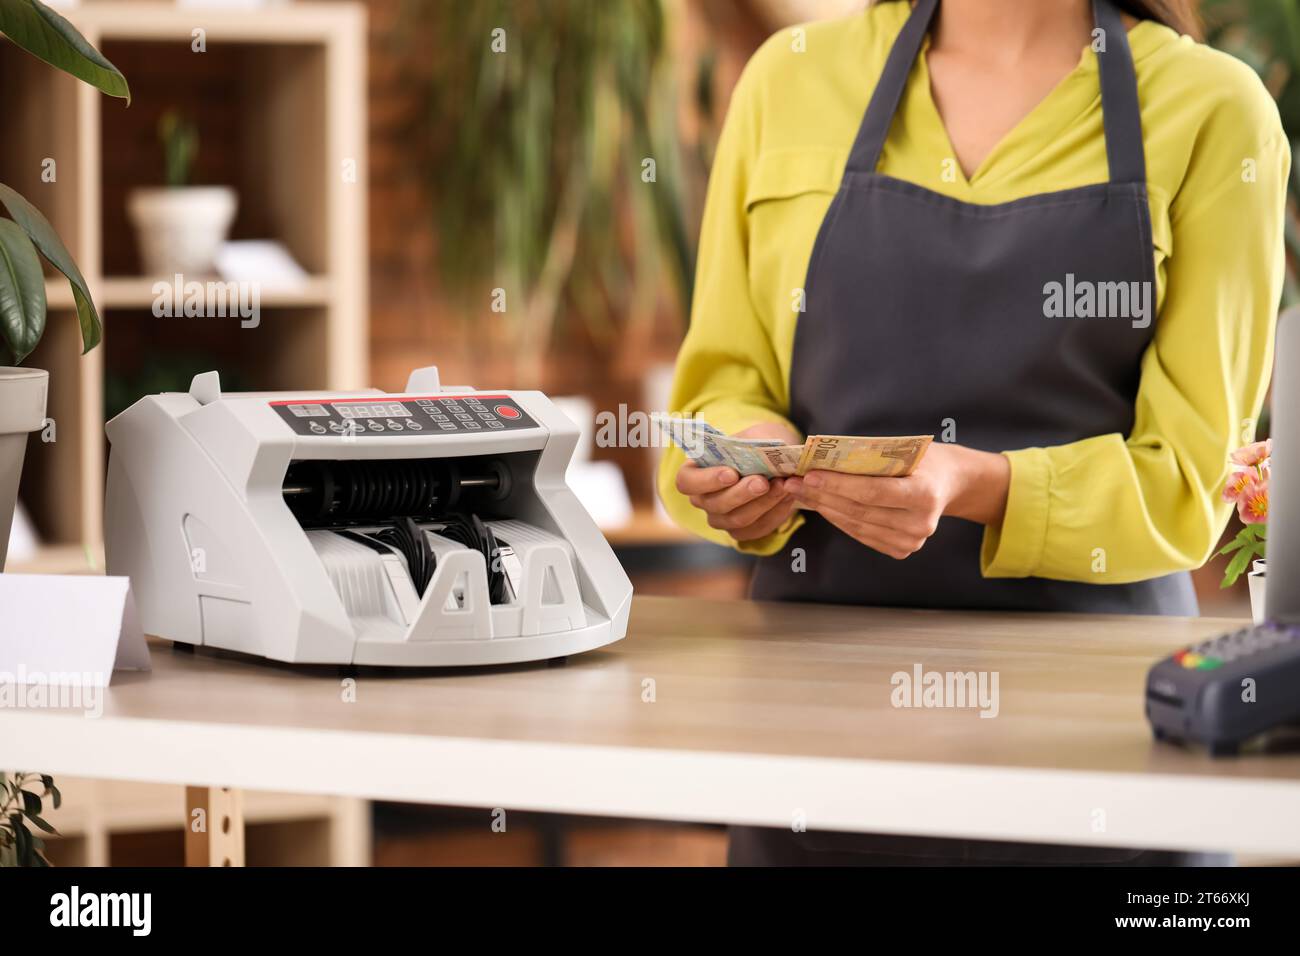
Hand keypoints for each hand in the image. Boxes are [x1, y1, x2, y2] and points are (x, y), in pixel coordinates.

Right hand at [674, 422, 801, 542]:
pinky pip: (757, 529)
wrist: (775, 461)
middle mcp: (703, 499)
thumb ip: (753, 443)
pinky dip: (775, 514)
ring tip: (783, 486)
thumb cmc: (757, 445)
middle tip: (763, 481)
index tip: (731, 473)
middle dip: (742, 493)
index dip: (706, 480)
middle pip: (715, 504)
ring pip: (738, 519)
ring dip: (763, 503)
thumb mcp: (754, 435)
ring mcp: (721, 519)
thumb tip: (761, 452)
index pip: (686, 482)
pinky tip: (788, 498)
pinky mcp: (742, 531)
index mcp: (695, 472)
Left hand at [784, 442, 1009, 559]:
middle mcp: (920, 524)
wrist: (949, 483)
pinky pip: (861, 534)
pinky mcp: (902, 550)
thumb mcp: (903, 451)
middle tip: (793, 482)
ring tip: (800, 492)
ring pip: (856, 525)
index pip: (871, 492)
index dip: (837, 485)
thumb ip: (868, 459)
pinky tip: (820, 505)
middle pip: (859, 511)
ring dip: (825, 508)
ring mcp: (911, 542)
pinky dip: (838, 519)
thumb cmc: (921, 460)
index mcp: (924, 495)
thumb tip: (820, 460)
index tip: (808, 475)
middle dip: (822, 496)